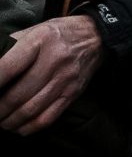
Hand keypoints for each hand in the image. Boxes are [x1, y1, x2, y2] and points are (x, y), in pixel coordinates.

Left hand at [0, 15, 103, 133]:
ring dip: (10, 121)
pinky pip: (48, 117)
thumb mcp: (36, 29)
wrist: (97, 36)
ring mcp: (65, 78)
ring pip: (30, 110)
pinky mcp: (73, 92)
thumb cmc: (60, 33)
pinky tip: (19, 127)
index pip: (7, 68)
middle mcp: (54, 60)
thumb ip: (13, 44)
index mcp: (40, 40)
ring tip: (2, 121)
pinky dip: (29, 127)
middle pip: (17, 95)